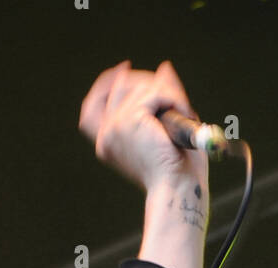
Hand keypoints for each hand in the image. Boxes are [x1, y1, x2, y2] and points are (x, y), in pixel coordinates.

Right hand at [79, 59, 207, 192]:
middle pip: (119, 87)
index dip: (107, 83)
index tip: (126, 69)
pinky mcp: (131, 119)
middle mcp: (106, 133)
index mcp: (109, 143)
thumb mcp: (169, 130)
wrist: (180, 191)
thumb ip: (162, 99)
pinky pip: (156, 92)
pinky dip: (175, 99)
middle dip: (148, 83)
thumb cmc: (180, 173)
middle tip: (174, 96)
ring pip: (141, 87)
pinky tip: (185, 113)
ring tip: (185, 114)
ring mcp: (116, 124)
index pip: (92, 106)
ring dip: (167, 94)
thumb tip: (164, 66)